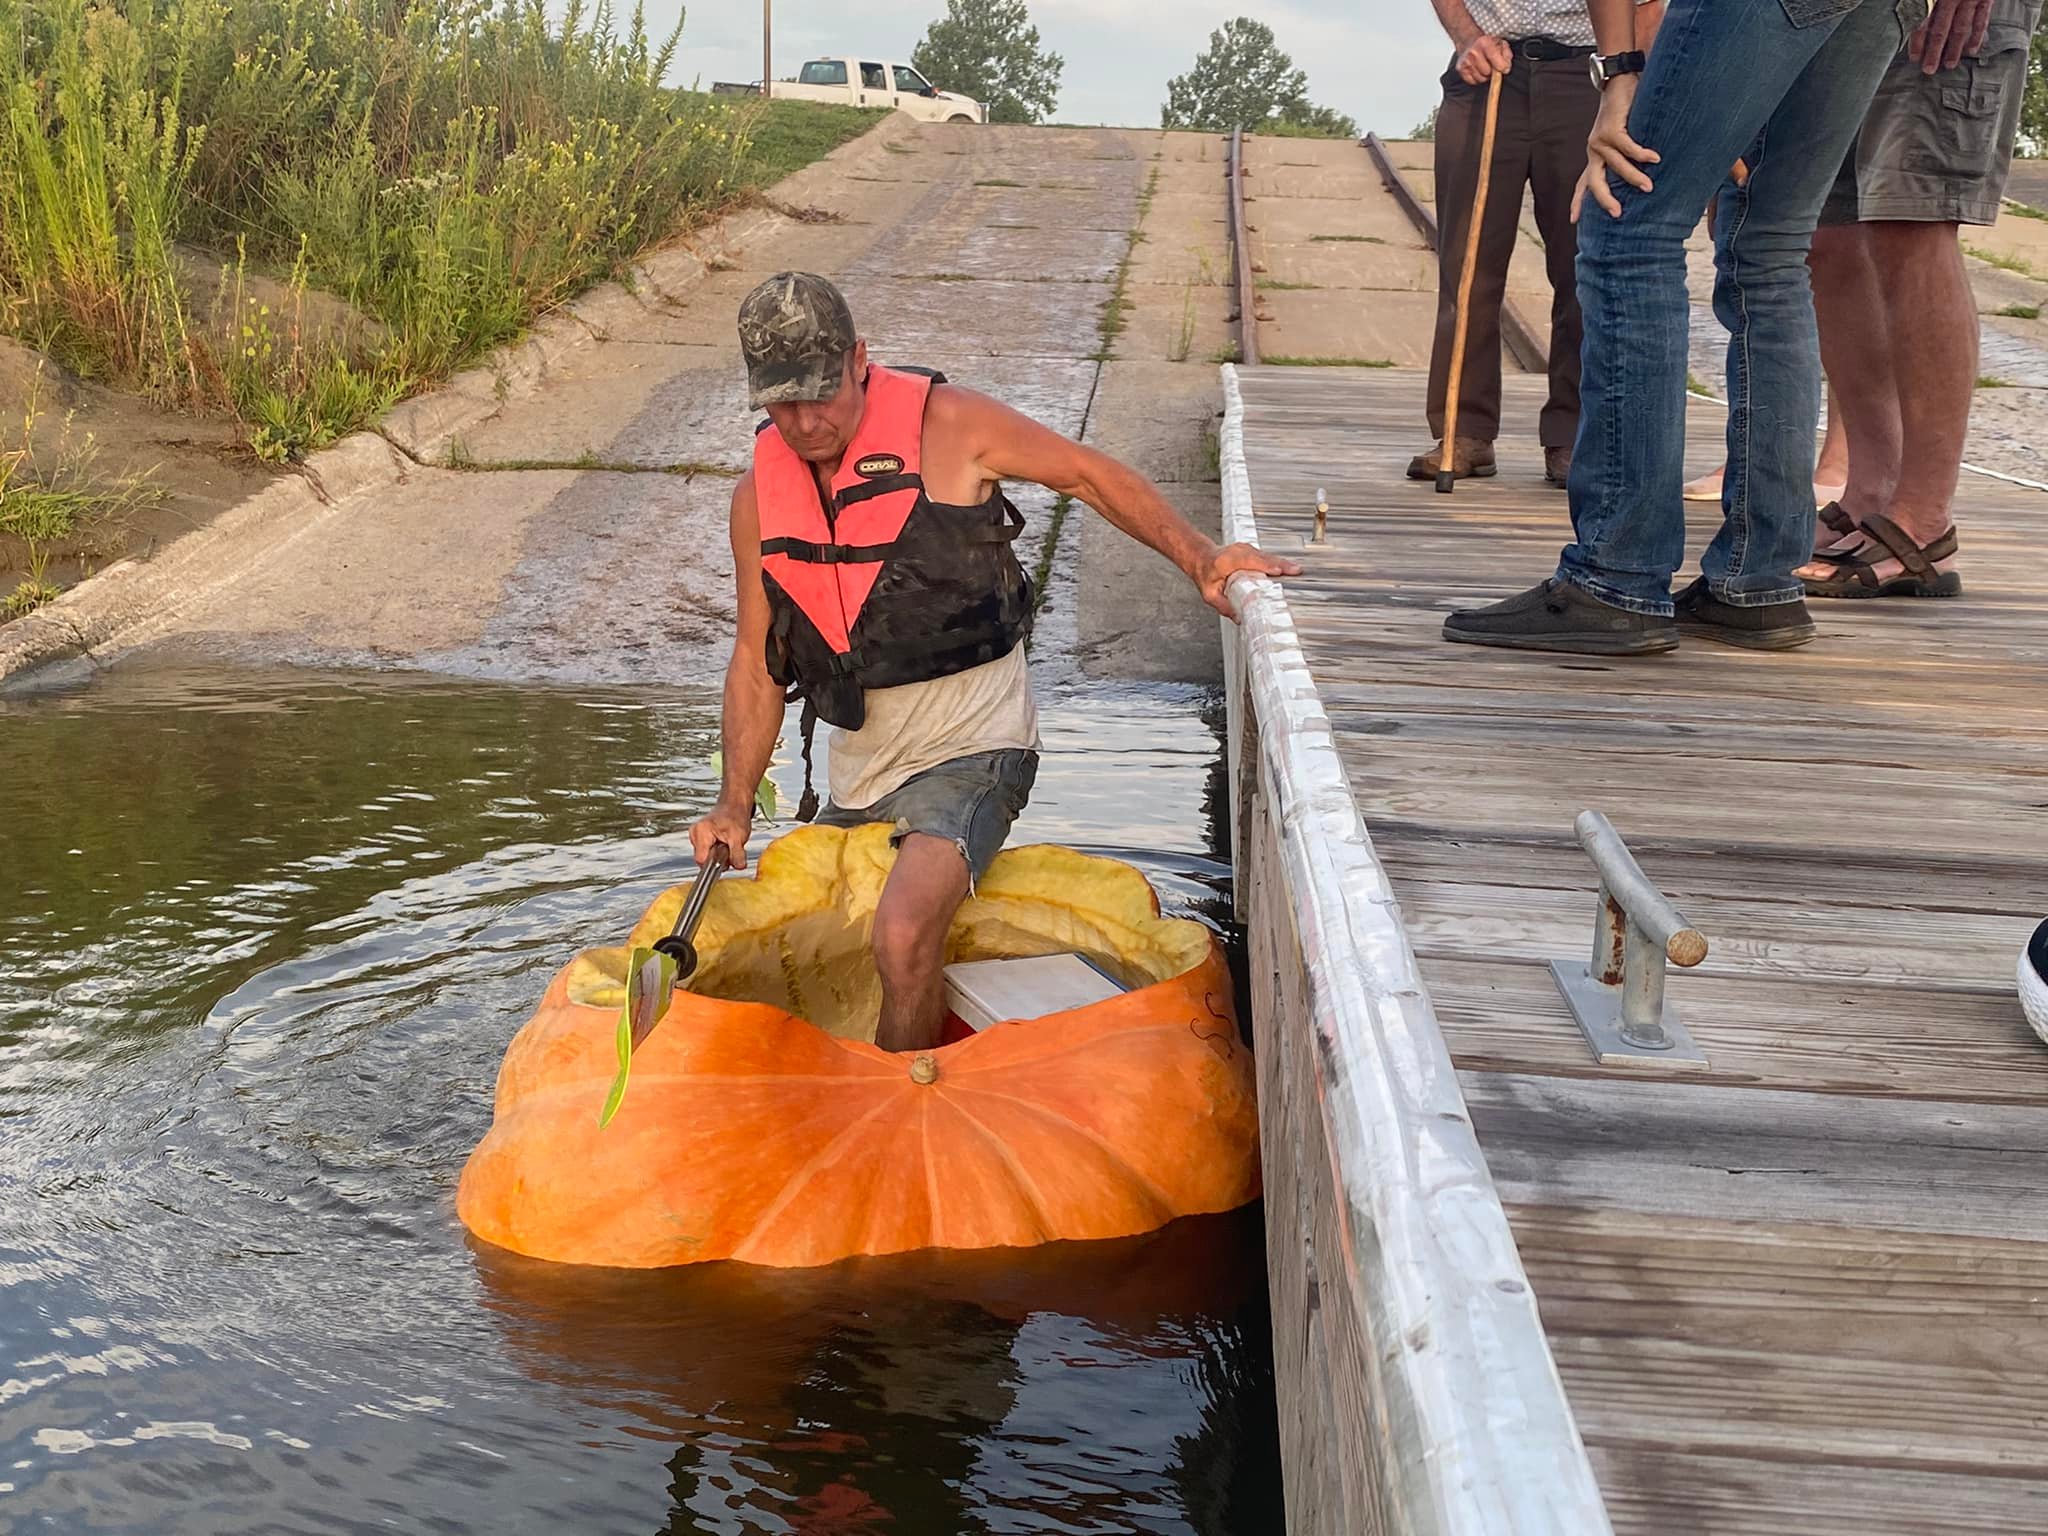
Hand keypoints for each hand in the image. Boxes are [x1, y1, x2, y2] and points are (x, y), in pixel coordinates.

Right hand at [690, 803, 750, 870]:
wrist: (735, 806)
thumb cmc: (735, 816)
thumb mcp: (739, 837)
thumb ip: (737, 854)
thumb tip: (738, 867)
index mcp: (701, 832)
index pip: (701, 860)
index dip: (714, 864)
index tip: (725, 860)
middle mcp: (694, 833)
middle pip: (703, 860)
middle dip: (717, 860)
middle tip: (728, 848)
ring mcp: (695, 836)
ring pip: (705, 857)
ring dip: (717, 856)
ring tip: (726, 844)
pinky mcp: (698, 839)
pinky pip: (706, 853)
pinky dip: (716, 852)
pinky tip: (722, 844)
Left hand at [1199, 542, 1301, 620]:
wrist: (1202, 557)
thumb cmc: (1205, 574)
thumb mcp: (1209, 594)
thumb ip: (1223, 606)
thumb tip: (1239, 619)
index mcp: (1225, 561)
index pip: (1247, 562)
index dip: (1263, 566)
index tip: (1277, 571)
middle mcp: (1237, 551)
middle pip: (1262, 558)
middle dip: (1280, 565)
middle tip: (1297, 572)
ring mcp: (1245, 548)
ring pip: (1266, 556)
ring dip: (1282, 563)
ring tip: (1297, 570)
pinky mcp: (1251, 550)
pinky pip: (1266, 556)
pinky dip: (1278, 562)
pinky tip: (1290, 568)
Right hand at [1456, 34, 1512, 84]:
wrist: (1469, 42)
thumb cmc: (1486, 44)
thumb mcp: (1500, 43)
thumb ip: (1507, 55)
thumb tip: (1506, 68)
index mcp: (1484, 43)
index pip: (1497, 63)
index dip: (1502, 67)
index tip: (1503, 67)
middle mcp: (1473, 53)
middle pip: (1488, 73)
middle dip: (1491, 71)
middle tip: (1491, 65)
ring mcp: (1466, 62)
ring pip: (1480, 79)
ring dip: (1484, 76)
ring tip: (1484, 66)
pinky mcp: (1461, 69)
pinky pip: (1473, 82)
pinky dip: (1477, 78)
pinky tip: (1477, 70)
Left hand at [1571, 75, 1655, 221]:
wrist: (1617, 82)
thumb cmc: (1625, 111)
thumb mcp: (1622, 137)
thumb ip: (1627, 155)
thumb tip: (1645, 175)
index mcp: (1595, 156)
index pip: (1583, 184)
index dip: (1578, 202)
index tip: (1574, 222)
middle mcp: (1594, 151)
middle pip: (1595, 182)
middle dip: (1605, 199)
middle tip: (1618, 214)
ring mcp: (1600, 141)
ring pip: (1617, 166)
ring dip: (1634, 177)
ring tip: (1649, 187)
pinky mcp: (1610, 129)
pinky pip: (1627, 147)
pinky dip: (1641, 154)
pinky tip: (1655, 159)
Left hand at [1910, 0, 1992, 71]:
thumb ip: (1921, 2)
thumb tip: (1911, 16)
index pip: (1922, 20)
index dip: (1917, 41)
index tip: (1914, 58)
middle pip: (1940, 29)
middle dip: (1934, 52)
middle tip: (1929, 70)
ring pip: (1960, 28)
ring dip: (1954, 49)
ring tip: (1949, 65)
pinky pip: (1981, 19)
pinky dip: (1976, 36)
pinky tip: (1972, 50)